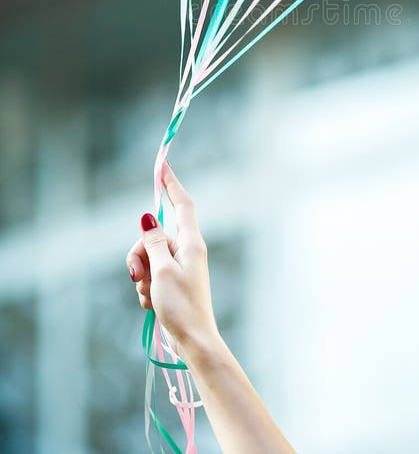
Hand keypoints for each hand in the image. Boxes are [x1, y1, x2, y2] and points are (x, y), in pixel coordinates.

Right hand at [126, 161, 218, 357]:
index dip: (171, 184)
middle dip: (139, 254)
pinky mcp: (174, 282)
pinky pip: (151, 276)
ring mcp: (180, 267)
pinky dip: (147, 288)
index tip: (162, 165)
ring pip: (149, 257)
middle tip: (136, 275)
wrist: (193, 341)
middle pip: (155, 236)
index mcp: (191, 242)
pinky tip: (153, 304)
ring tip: (150, 295)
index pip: (182, 204)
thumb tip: (148, 217)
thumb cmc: (181, 305)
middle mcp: (188, 250)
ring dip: (142, 276)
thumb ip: (153, 242)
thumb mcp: (161, 271)